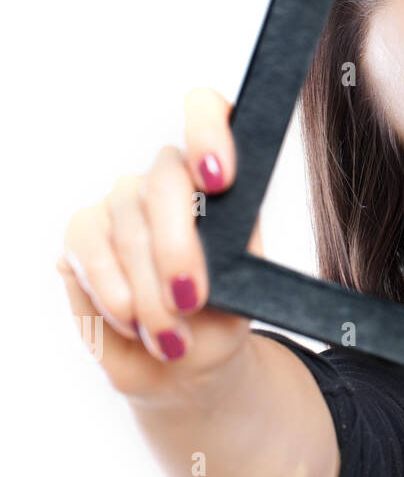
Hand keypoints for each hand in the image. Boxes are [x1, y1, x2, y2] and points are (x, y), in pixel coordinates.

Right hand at [56, 88, 261, 401]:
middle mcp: (169, 180)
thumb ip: (239, 256)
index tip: (219, 177)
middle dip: (177, 247)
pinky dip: (113, 289)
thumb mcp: (247, 291)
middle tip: (191, 298)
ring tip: (170, 333)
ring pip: (130, 222)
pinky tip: (131, 319)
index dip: (207, 131)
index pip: (207, 115)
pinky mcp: (84, 232)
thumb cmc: (221, 316)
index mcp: (219, 180)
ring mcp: (123, 202)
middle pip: (165, 181)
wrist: (185, 362)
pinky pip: (90, 246)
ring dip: (148, 287)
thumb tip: (225, 241)